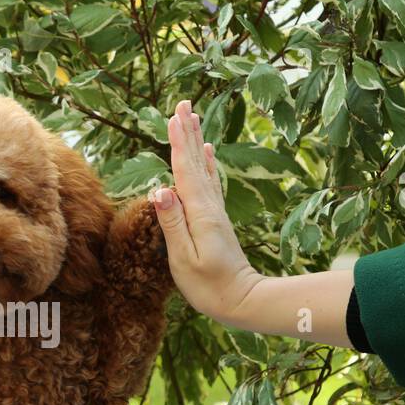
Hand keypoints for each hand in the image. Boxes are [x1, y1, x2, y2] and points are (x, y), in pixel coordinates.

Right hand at [152, 99, 263, 323]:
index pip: (184, 172)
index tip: (173, 116)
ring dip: (197, 142)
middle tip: (184, 103)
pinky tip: (208, 152)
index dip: (178, 143)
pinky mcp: (216, 220)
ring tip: (194, 118)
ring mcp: (215, 212)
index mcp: (200, 214)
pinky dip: (208, 164)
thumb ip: (173, 223)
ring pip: (203, 168)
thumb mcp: (184, 259)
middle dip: (188, 133)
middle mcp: (210, 207)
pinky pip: (210, 182)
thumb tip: (160, 189)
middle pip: (196, 163)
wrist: (243, 301)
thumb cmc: (210, 287)